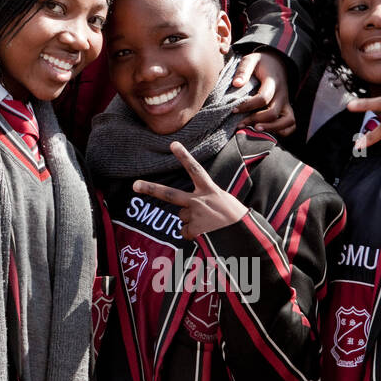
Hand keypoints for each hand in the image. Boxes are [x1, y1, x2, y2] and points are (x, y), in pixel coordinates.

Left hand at [132, 141, 248, 239]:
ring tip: (208, 224)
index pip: (195, 170)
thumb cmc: (236, 217)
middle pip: (169, 194)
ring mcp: (194, 216)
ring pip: (182, 216)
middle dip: (150, 189)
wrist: (246, 236)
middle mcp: (199, 201)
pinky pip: (185, 231)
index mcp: (210, 190)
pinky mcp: (194, 231)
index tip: (173, 144)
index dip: (184, 156)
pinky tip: (206, 234)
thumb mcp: (223, 200)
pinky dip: (193, 234)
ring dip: (191, 220)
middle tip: (135, 185)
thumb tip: (186, 211)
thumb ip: (204, 199)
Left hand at [232, 52, 295, 135]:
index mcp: (273, 81)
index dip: (248, 106)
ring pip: (287, 121)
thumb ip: (243, 70)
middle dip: (255, 120)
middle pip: (273, 112)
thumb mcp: (251, 60)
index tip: (234, 110)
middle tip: (240, 124)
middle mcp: (282, 94)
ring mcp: (286, 102)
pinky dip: (282, 131)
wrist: (277, 63)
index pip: (263, 98)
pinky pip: (291, 124)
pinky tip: (266, 131)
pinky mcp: (287, 108)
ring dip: (271, 128)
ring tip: (254, 130)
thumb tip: (236, 84)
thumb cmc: (261, 63)